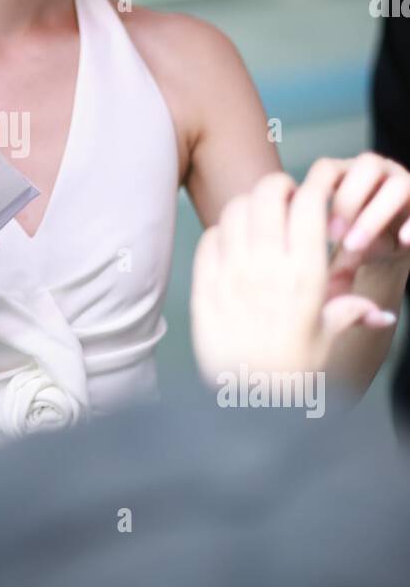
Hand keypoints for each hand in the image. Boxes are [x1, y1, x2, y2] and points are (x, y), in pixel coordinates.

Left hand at [190, 170, 396, 383]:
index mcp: (305, 276)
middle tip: (284, 197)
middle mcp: (267, 268)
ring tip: (258, 216)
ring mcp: (231, 275)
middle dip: (278, 187)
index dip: (316, 185)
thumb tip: (382, 314)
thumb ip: (352, 315)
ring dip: (249, 204)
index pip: (310, 205)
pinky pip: (209, 238)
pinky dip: (222, 229)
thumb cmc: (291, 372)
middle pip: (267, 196)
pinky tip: (232, 241)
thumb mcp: (326, 339)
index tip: (316, 186)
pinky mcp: (204, 286)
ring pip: (235, 210)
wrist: (245, 401)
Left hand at [310, 152, 409, 301]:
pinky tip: (403, 241)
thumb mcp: (340, 244)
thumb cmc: (360, 242)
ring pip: (398, 185)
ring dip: (375, 215)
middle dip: (349, 200)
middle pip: (367, 165)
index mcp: (350, 172)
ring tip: (355, 245)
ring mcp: (407, 182)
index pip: (329, 167)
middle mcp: (381, 171)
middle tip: (335, 237)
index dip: (319, 191)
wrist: (396, 247)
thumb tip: (307, 275)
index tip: (311, 226)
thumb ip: (323, 250)